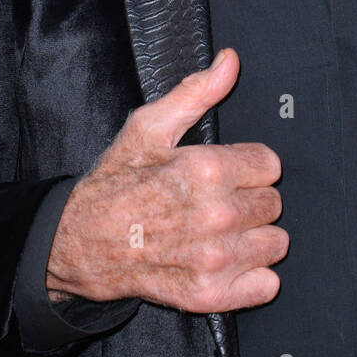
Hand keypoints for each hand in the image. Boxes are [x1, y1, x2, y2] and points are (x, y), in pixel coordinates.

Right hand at [45, 47, 287, 312]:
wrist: (81, 243)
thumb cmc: (117, 184)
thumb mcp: (149, 127)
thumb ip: (197, 93)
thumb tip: (230, 62)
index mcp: (206, 170)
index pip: (271, 165)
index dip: (249, 166)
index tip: (228, 173)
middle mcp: (216, 215)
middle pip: (274, 204)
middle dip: (251, 199)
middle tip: (219, 202)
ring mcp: (215, 259)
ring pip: (275, 243)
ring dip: (254, 238)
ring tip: (223, 232)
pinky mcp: (210, 294)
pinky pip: (265, 285)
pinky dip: (252, 277)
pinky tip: (227, 261)